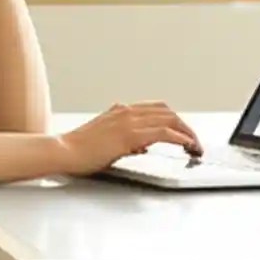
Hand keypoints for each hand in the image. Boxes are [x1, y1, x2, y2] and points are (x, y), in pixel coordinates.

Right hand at [57, 102, 203, 174]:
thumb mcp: (106, 137)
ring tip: (195, 145)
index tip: (183, 132)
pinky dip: (179, 138)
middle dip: (184, 125)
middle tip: (194, 141)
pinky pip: (163, 132)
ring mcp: (128, 121)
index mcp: (121, 110)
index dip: (173, 119)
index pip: (156, 108)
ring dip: (186, 132)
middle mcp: (127, 111)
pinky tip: (186, 145)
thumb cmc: (79, 149)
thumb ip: (125, 137)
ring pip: (169, 119)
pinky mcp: (129, 135)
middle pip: (167, 111)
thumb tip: (142, 144)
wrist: (63, 151)